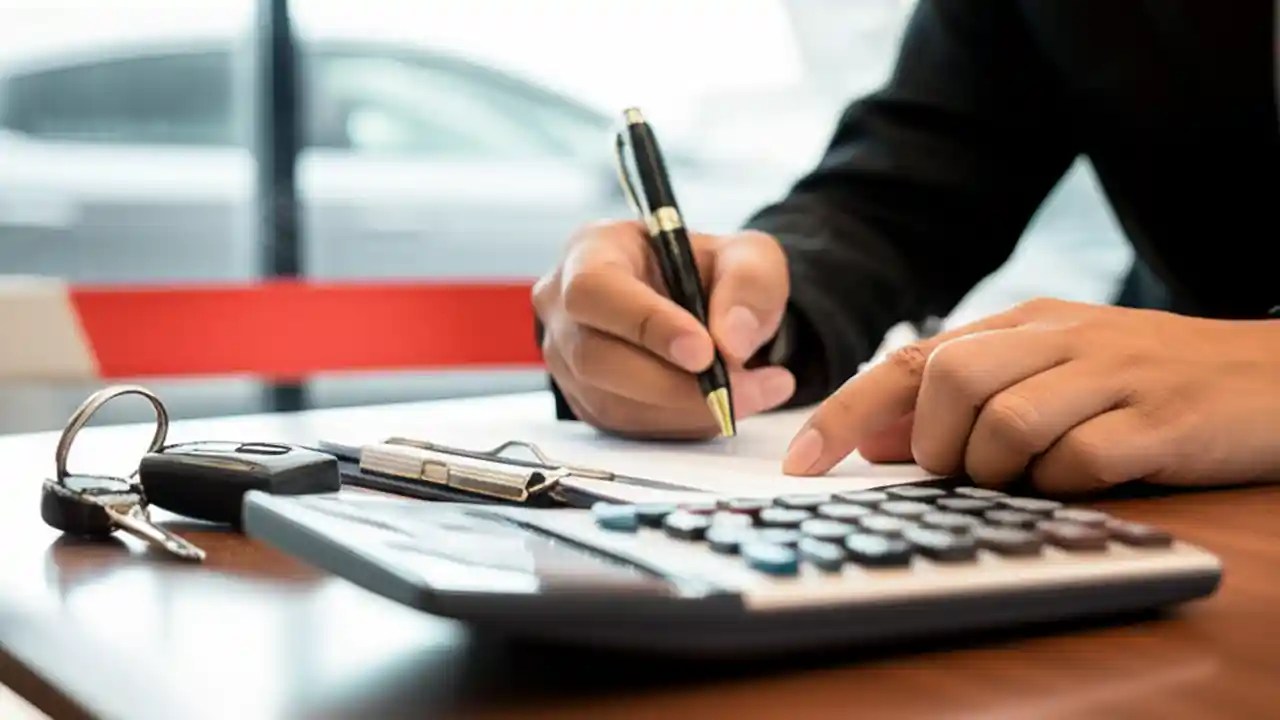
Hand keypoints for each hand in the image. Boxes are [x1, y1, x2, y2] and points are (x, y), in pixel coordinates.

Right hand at [532, 220, 795, 438]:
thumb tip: (732, 341)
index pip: (594, 290)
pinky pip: (630, 428)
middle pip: (596, 358)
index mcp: (590, 252)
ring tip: (754, 393)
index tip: (704, 351)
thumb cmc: (709, 270)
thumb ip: (749, 283)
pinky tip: (724, 405)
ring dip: (688, 410)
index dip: (645, 324)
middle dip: (674, 383)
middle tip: (744, 385)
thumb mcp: (747, 254)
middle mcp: (564, 309)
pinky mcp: (589, 404)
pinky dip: (684, 424)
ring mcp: (568, 363)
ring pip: (614, 403)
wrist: (702, 307)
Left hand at [783, 297, 1279, 494]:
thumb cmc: (1145, 382)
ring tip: (1036, 472)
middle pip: (949, 382)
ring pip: (1006, 422)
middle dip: (937, 444)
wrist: (1275, 377)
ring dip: (999, 469)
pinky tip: (1093, 471)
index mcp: (1025, 325)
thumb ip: (961, 397)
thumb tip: (868, 438)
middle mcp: (1061, 339)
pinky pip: (1081, 459)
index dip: (845, 413)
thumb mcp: (1049, 375)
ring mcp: (1114, 375)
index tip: (800, 463)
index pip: (910, 360)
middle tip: (967, 468)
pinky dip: (1067, 481)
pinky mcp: (1163, 420)